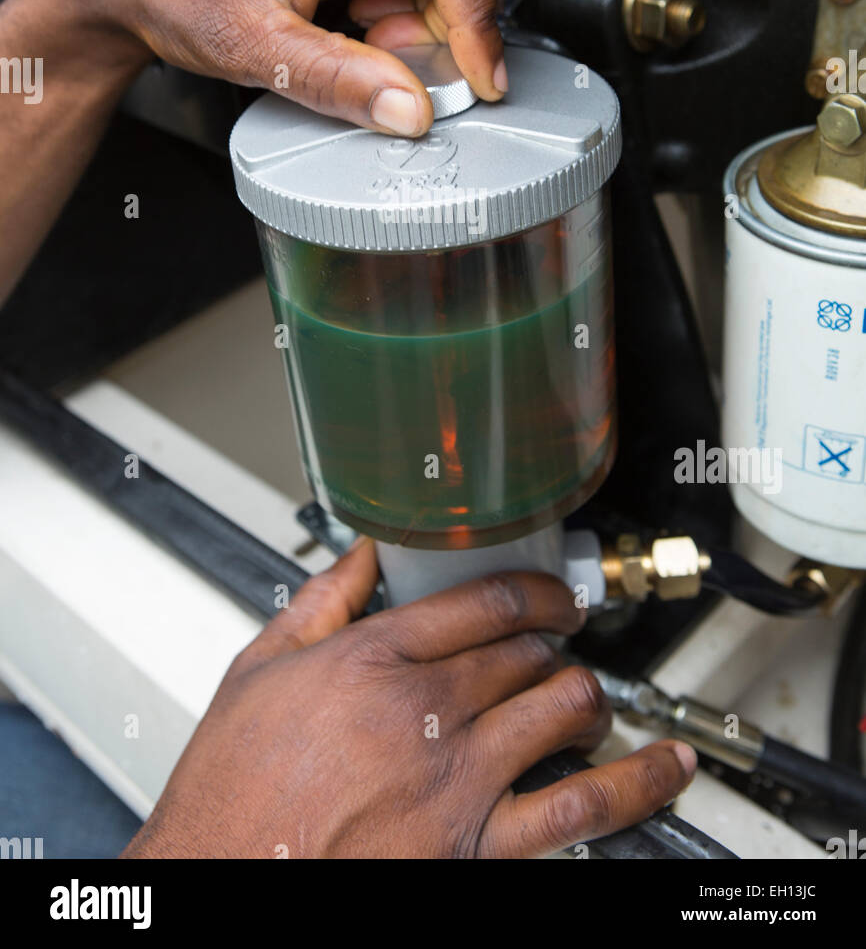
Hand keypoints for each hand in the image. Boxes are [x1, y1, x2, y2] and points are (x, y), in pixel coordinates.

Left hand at [61, 0, 523, 135]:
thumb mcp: (255, 47)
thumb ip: (338, 81)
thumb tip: (411, 110)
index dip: (479, 14)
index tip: (482, 77)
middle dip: (452, 20)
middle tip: (404, 66)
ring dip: (431, 16)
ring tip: (368, 42)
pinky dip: (415, 5)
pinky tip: (367, 24)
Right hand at [121, 541, 695, 859]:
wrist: (219, 880)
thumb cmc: (231, 793)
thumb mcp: (256, 673)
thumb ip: (318, 604)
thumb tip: (362, 555)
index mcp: (369, 658)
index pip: (480, 600)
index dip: (530, 591)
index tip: (546, 596)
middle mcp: (421, 709)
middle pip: (527, 649)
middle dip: (550, 644)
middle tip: (553, 650)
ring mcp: (456, 778)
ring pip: (562, 707)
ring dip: (584, 696)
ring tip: (581, 700)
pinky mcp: (476, 846)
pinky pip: (580, 806)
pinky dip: (637, 781)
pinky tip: (666, 764)